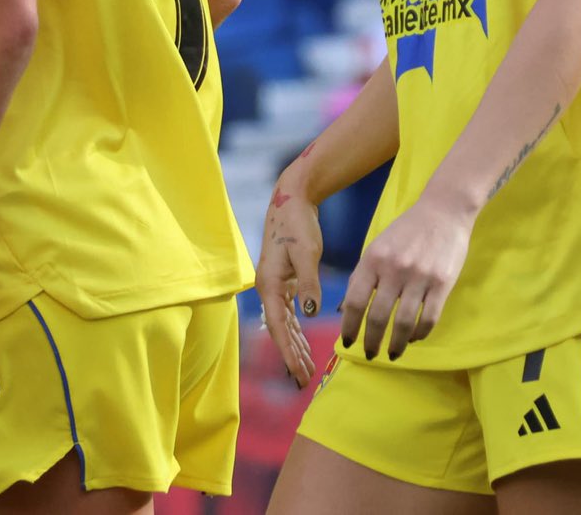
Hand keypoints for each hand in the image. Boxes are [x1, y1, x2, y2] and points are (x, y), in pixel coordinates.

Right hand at [255, 179, 323, 388]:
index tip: (298, 374)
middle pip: (281, 331)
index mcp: (270, 285)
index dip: (289, 353)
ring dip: (296, 347)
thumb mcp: (305, 252)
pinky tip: (305, 344)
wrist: (291, 199)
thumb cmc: (297, 223)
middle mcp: (269, 289)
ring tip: (307, 370)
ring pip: (286, 325)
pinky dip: (298, 330)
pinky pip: (291, 313)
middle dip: (292, 357)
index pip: (280, 328)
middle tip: (305, 381)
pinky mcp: (286, 281)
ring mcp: (276, 286)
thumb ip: (308, 282)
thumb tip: (311, 313)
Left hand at [339, 194, 472, 361]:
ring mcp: (420, 276)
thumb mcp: (377, 247)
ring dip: (396, 344)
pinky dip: (419, 334)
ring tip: (392, 354)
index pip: (355, 301)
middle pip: (377, 316)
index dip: (349, 326)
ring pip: (403, 323)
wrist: (444, 211)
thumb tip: (344, 309)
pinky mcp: (443, 283)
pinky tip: (413, 338)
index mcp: (373, 259)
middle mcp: (394, 269)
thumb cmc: (406, 231)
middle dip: (371, 341)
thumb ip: (362, 276)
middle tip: (370, 354)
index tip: (349, 342)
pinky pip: (429, 318)